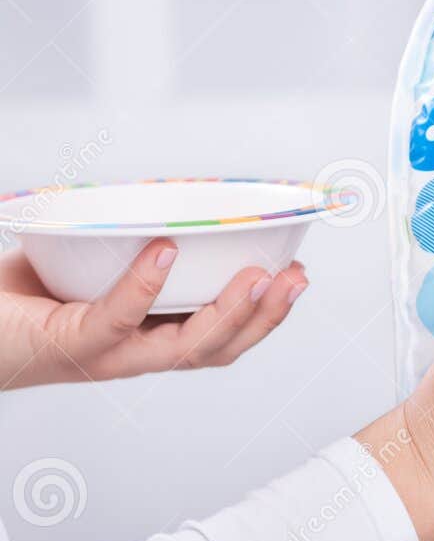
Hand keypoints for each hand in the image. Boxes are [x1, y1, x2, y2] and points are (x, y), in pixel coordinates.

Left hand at [0, 240, 307, 388]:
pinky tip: (165, 252)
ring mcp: (106, 354)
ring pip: (184, 347)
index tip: (297, 273)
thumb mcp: (82, 261)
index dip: (265, 313)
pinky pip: (116, 318)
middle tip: (296, 278)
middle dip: (265, 316)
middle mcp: (134, 354)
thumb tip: (158, 186)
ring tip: (257, 275)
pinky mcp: (70, 345)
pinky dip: (145, 284)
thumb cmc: (12, 297)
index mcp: (145, 337)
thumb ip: (120, 237)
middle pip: (218, 349)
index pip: (220, 335)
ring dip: (229, 313)